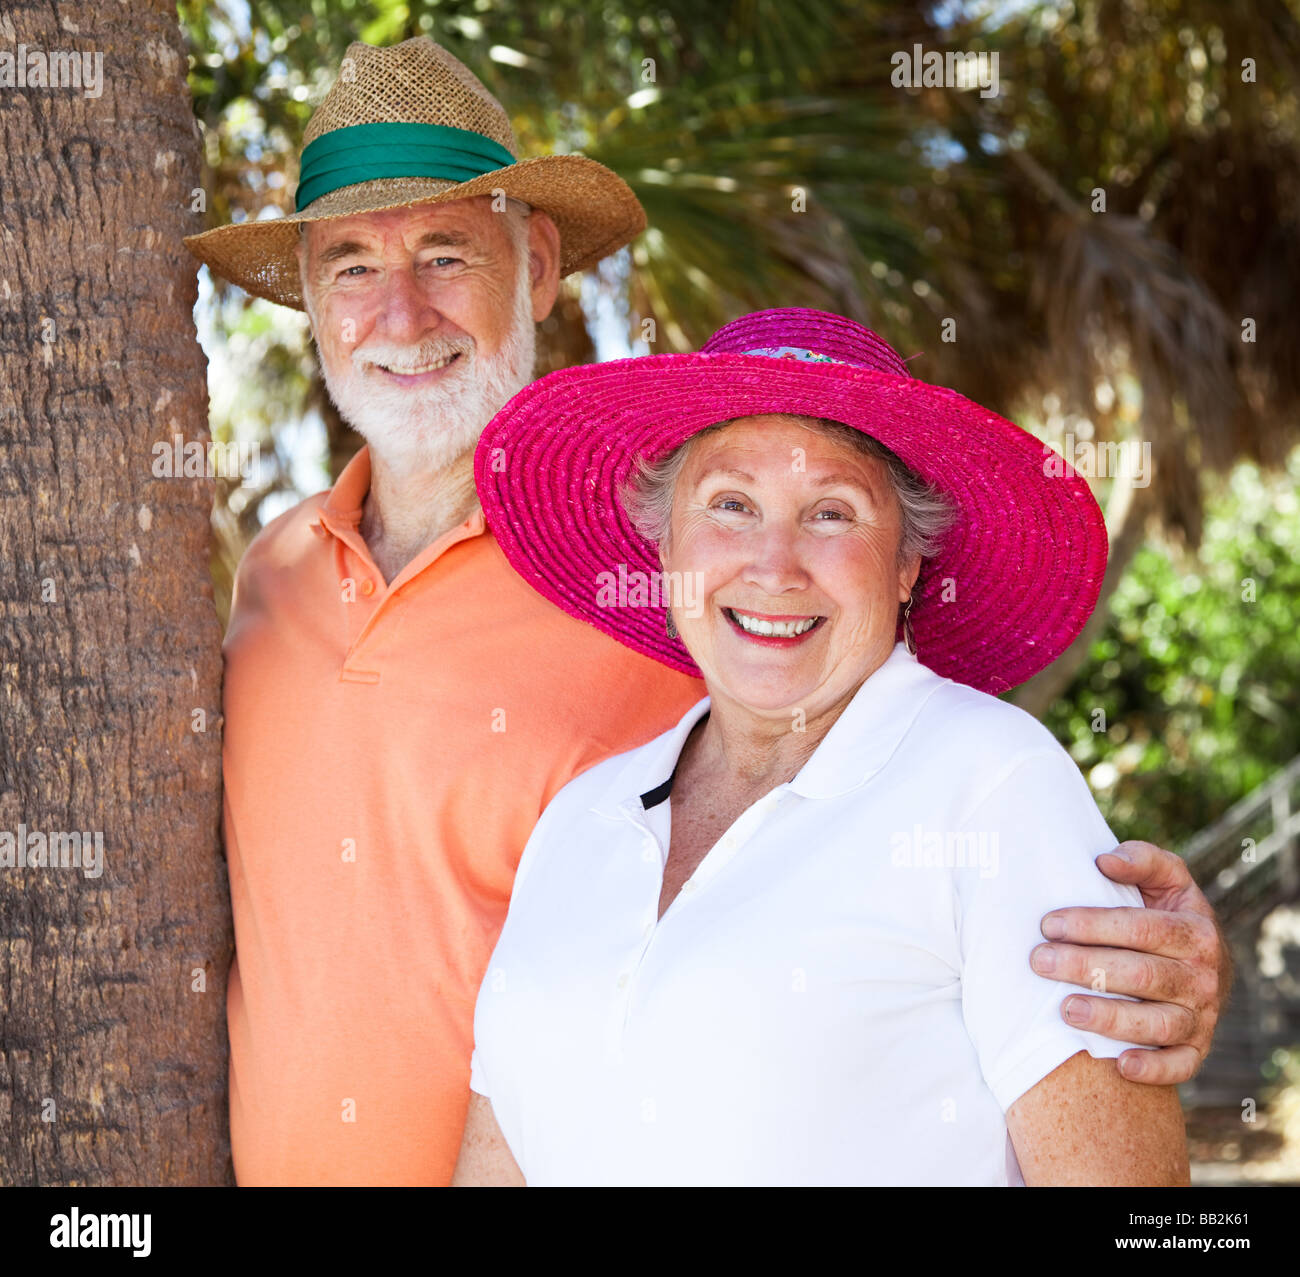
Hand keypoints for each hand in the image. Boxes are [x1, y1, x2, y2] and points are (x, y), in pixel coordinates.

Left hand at [1030, 840, 1229, 1084]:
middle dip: (1086, 968)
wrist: (1206, 962)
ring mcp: (1203, 1015)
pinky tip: (1119, 1064)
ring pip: (1158, 1023)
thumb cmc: (1167, 914)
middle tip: (1038, 962)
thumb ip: (1143, 860)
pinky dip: (1154, 1069)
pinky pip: (1181, 1065)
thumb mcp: (1168, 879)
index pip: (1141, 928)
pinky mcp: (1198, 1049)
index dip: (1092, 926)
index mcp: (1195, 930)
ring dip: (1110, 1019)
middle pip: (1143, 975)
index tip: (1048, 924)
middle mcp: (1204, 975)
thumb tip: (1104, 861)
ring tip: (1065, 1010)